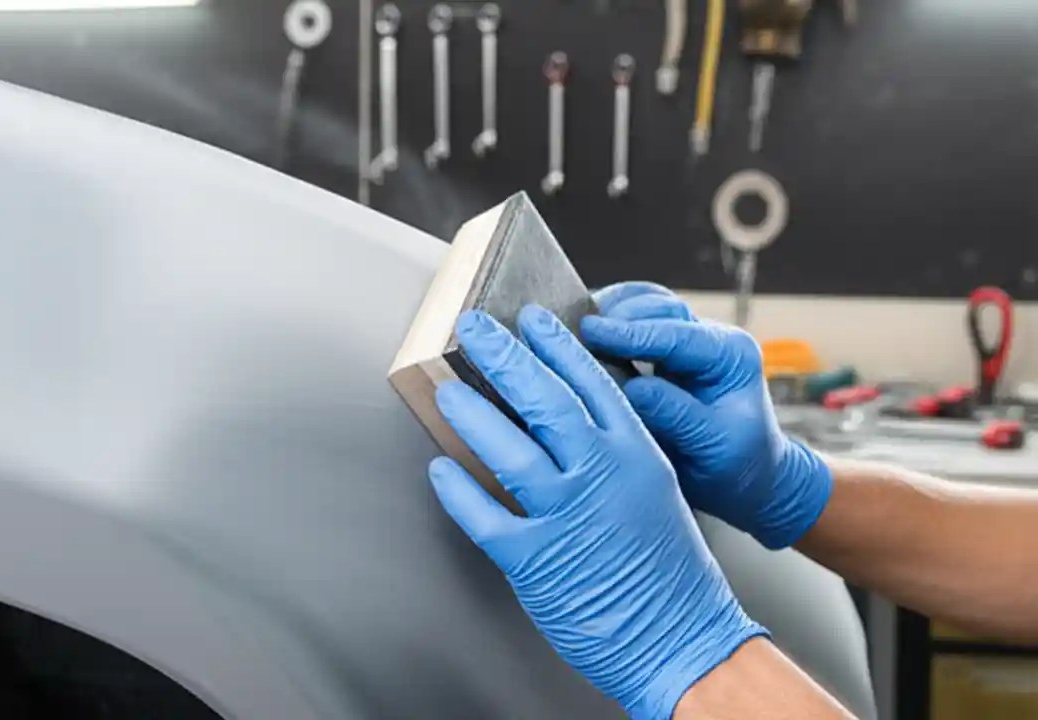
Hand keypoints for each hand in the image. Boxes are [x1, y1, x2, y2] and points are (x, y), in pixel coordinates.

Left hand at [428, 306, 765, 718]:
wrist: (684, 639)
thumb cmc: (669, 570)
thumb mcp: (655, 489)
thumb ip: (615, 450)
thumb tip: (562, 419)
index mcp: (637, 453)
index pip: (590, 380)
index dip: (555, 343)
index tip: (530, 318)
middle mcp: (603, 475)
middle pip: (544, 399)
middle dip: (503, 356)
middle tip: (474, 327)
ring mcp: (569, 516)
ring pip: (508, 449)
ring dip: (470, 414)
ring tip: (446, 389)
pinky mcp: (537, 560)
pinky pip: (484, 515)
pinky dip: (456, 491)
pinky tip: (439, 470)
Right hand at [581, 282, 831, 549]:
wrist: (742, 479)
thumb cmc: (732, 466)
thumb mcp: (713, 447)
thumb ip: (676, 415)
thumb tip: (633, 389)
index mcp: (730, 356)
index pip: (676, 335)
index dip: (629, 333)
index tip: (589, 332)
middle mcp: (708, 338)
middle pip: (657, 307)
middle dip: (614, 316)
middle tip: (571, 333)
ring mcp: (684, 339)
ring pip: (643, 304)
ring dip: (607, 314)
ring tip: (571, 332)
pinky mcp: (660, 349)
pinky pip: (630, 321)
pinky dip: (605, 324)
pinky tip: (579, 340)